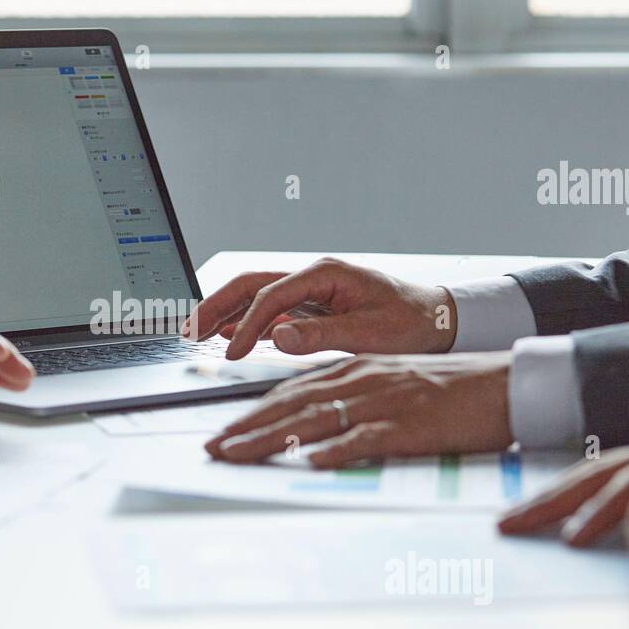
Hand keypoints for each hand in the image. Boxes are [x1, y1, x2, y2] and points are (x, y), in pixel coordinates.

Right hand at [181, 258, 456, 359]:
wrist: (438, 320)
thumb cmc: (413, 322)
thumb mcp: (371, 332)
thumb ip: (322, 335)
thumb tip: (277, 337)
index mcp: (325, 274)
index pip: (271, 297)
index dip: (247, 325)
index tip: (231, 353)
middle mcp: (313, 277)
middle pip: (251, 285)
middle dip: (217, 305)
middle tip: (190, 330)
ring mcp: (311, 292)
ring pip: (256, 296)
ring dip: (226, 312)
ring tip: (196, 332)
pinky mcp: (313, 308)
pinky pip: (271, 311)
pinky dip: (247, 322)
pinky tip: (229, 335)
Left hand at [204, 351, 512, 465]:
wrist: (502, 385)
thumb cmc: (449, 391)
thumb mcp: (391, 385)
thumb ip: (352, 401)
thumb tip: (313, 431)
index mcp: (357, 371)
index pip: (292, 392)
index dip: (253, 413)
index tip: (224, 432)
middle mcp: (362, 381)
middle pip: (291, 405)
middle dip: (247, 428)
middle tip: (213, 449)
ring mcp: (383, 402)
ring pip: (314, 420)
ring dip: (271, 439)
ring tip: (238, 455)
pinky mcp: (408, 425)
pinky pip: (365, 438)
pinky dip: (335, 450)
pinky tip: (309, 462)